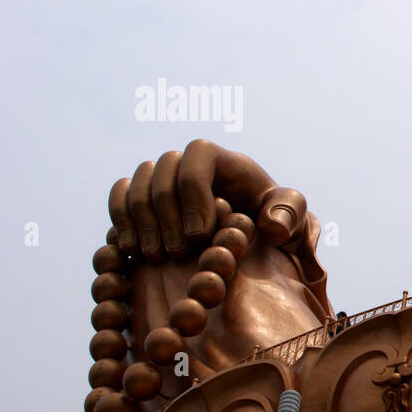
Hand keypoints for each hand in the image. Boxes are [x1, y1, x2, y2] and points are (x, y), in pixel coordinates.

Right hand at [108, 139, 307, 258]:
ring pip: (135, 184)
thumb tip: (271, 226)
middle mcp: (185, 161)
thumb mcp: (292, 217)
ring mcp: (160, 178)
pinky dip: (120, 221)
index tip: (200, 234)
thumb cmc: (274, 221)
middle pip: (161, 172)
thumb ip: (290, 215)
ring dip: (141, 222)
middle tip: (178, 253)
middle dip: (166, 215)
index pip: (197, 155)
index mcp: (221, 158)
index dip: (195, 192)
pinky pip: (118, 198)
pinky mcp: (142, 200)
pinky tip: (131, 251)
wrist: (251, 235)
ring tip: (156, 256)